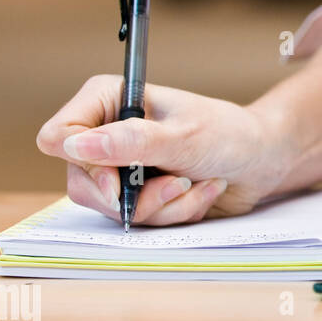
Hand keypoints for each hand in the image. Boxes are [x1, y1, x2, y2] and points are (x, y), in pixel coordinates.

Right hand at [36, 76, 291, 224]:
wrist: (264, 159)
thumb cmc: (229, 134)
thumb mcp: (183, 136)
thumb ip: (132, 142)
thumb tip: (74, 145)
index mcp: (108, 101)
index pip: (57, 137)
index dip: (83, 164)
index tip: (118, 181)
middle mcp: (107, 134)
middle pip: (81, 184)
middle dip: (134, 197)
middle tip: (176, 185)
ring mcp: (122, 167)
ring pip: (113, 209)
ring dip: (163, 205)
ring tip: (196, 183)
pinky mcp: (141, 194)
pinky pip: (142, 219)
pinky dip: (176, 212)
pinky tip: (202, 190)